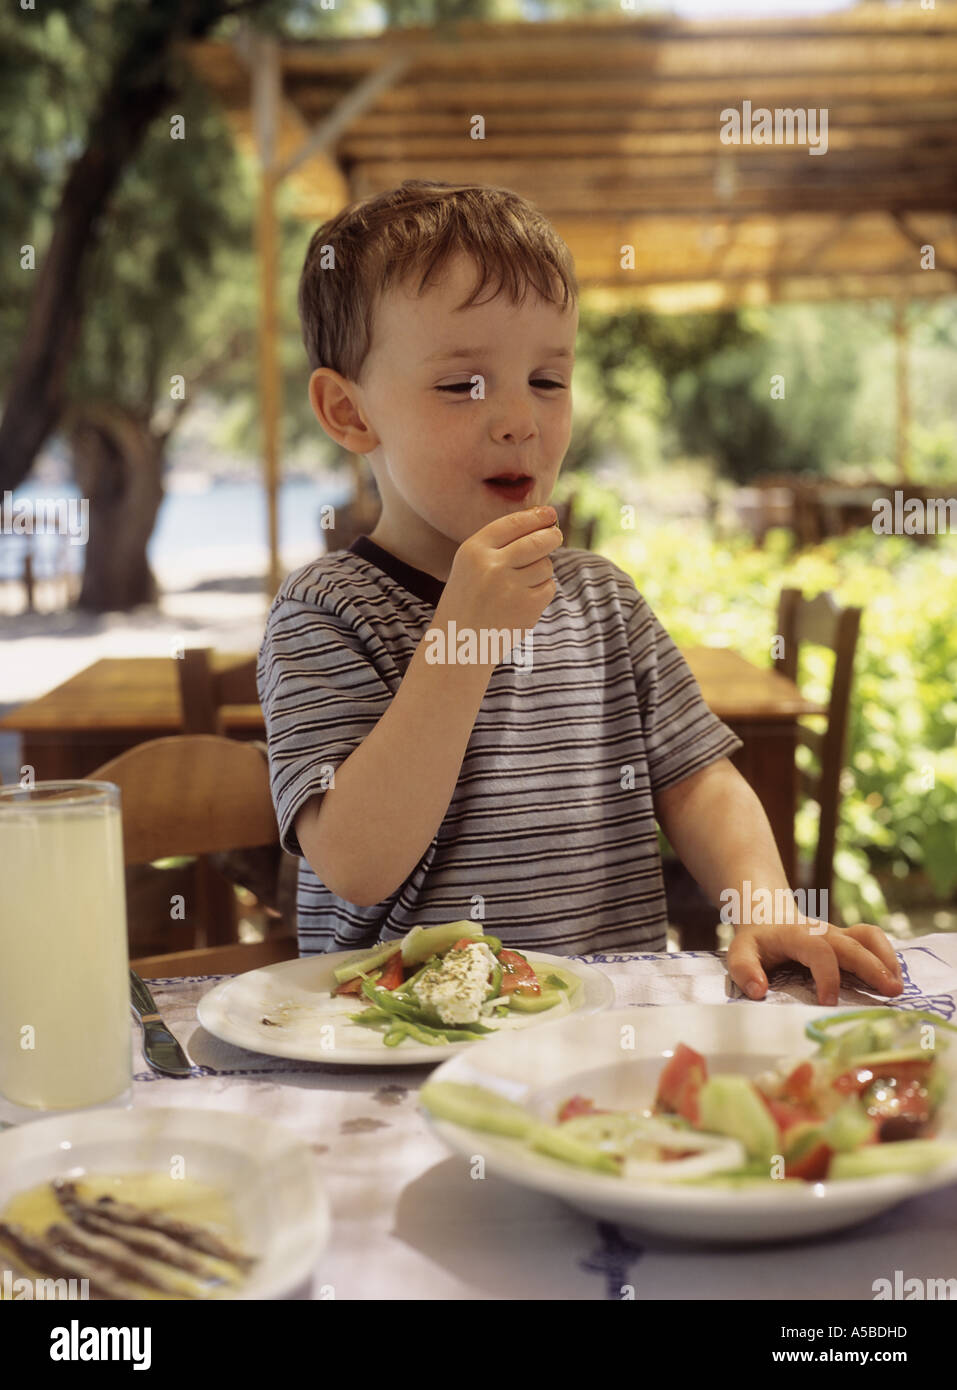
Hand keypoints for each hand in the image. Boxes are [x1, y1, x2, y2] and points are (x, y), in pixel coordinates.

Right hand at [436, 505, 562, 642]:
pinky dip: (542, 589)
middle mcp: (492, 567)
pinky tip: (523, 599)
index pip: (514, 523)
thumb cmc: (468, 598)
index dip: (536, 517)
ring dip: (541, 568)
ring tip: (522, 581)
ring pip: (545, 565)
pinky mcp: (528, 608)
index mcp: (473, 551)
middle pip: (538, 541)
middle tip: (555, 535)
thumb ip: (500, 543)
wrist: (460, 644)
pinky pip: (548, 587)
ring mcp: (511, 589)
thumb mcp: (471, 564)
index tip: (550, 514)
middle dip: (551, 536)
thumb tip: (545, 521)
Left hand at [726, 919, 903, 1006]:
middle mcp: (822, 931)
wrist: (767, 915)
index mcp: (796, 935)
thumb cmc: (756, 941)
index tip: (829, 1002)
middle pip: (853, 943)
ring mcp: (838, 933)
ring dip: (887, 958)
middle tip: (891, 992)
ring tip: (897, 987)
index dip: (827, 975)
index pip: (818, 950)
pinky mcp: (848, 938)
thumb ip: (745, 970)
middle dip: (873, 966)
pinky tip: (894, 979)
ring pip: (869, 936)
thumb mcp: (740, 952)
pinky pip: (873, 940)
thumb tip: (758, 991)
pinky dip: (887, 956)